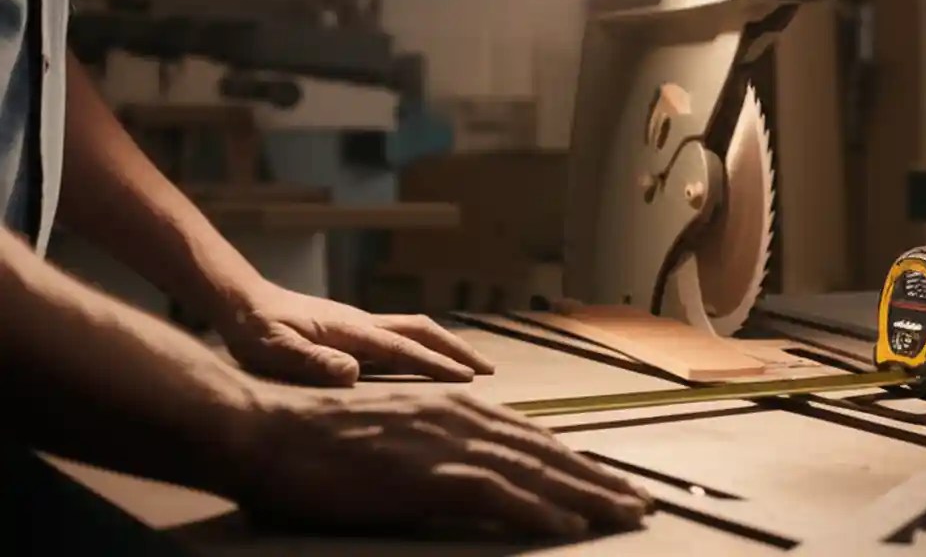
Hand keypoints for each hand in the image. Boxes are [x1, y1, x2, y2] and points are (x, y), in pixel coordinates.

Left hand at [216, 283, 494, 386]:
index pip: (403, 349)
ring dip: (446, 345)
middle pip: (422, 331)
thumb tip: (353, 374)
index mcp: (350, 331)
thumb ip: (311, 362)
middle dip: (457, 349)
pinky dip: (426, 346)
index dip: (436, 365)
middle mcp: (362, 323)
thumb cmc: (254, 329)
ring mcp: (359, 324)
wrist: (242, 301)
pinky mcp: (352, 329)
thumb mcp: (274, 350)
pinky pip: (401, 335)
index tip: (468, 380)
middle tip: (489, 369)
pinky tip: (429, 360)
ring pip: (415, 330)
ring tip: (471, 365)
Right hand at [233, 387, 651, 536]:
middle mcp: (463, 418)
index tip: (610, 481)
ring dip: (587, 497)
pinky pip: (498, 496)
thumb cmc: (321, 441)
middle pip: (547, 453)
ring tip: (625, 516)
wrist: (270, 429)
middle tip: (640, 502)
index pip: (531, 439)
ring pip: (535, 472)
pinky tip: (569, 529)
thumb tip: (466, 477)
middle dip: (598, 481)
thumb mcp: (393, 439)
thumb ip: (435, 450)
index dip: (575, 463)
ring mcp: (448, 445)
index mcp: (455, 410)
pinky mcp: (429, 474)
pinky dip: (539, 513)